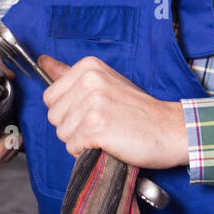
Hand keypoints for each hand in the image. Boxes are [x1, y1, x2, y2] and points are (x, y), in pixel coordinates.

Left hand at [41, 55, 188, 168]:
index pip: (50, 96)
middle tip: (101, 124)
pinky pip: (72, 146)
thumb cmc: (138, 110)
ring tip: (106, 133)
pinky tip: (107, 143)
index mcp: (89, 67)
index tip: (91, 111)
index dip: (68, 110)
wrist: (170, 129)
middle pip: (53, 115)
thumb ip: (71, 74)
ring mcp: (92, 104)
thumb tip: (43, 61)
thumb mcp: (106, 82)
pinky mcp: (95, 127)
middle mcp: (89, 81)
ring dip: (80, 140)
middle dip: (72, 126)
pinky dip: (86, 151)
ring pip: (62, 133)